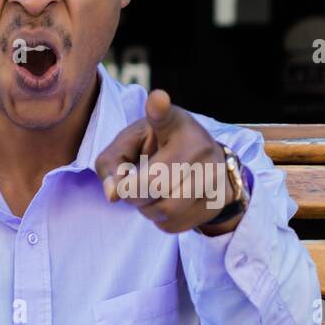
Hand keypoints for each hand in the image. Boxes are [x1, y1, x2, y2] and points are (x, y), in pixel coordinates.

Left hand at [95, 89, 241, 233]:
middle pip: (153, 184)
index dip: (159, 109)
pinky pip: (173, 224)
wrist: (205, 165)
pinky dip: (159, 219)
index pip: (165, 117)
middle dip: (133, 193)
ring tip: (150, 194)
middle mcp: (200, 146)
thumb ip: (110, 163)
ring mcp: (213, 176)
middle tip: (132, 185)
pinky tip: (166, 202)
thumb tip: (112, 195)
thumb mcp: (131, 143)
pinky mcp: (214, 202)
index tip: (157, 100)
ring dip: (146, 208)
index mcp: (176, 124)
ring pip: (164, 209)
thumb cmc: (158, 149)